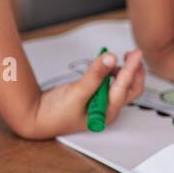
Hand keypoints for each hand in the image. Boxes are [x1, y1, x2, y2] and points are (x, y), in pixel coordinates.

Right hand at [24, 49, 144, 138]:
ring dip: (123, 71)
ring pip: (122, 86)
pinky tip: (105, 67)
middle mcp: (108, 109)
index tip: (135, 54)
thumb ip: (94, 75)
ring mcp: (102, 104)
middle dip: (134, 71)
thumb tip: (111, 58)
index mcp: (107, 112)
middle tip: (132, 54)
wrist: (38, 118)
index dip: (131, 69)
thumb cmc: (55, 113)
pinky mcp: (95, 98)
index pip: (125, 88)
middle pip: (131, 89)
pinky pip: (111, 84)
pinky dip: (112, 74)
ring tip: (113, 59)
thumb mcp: (76, 92)